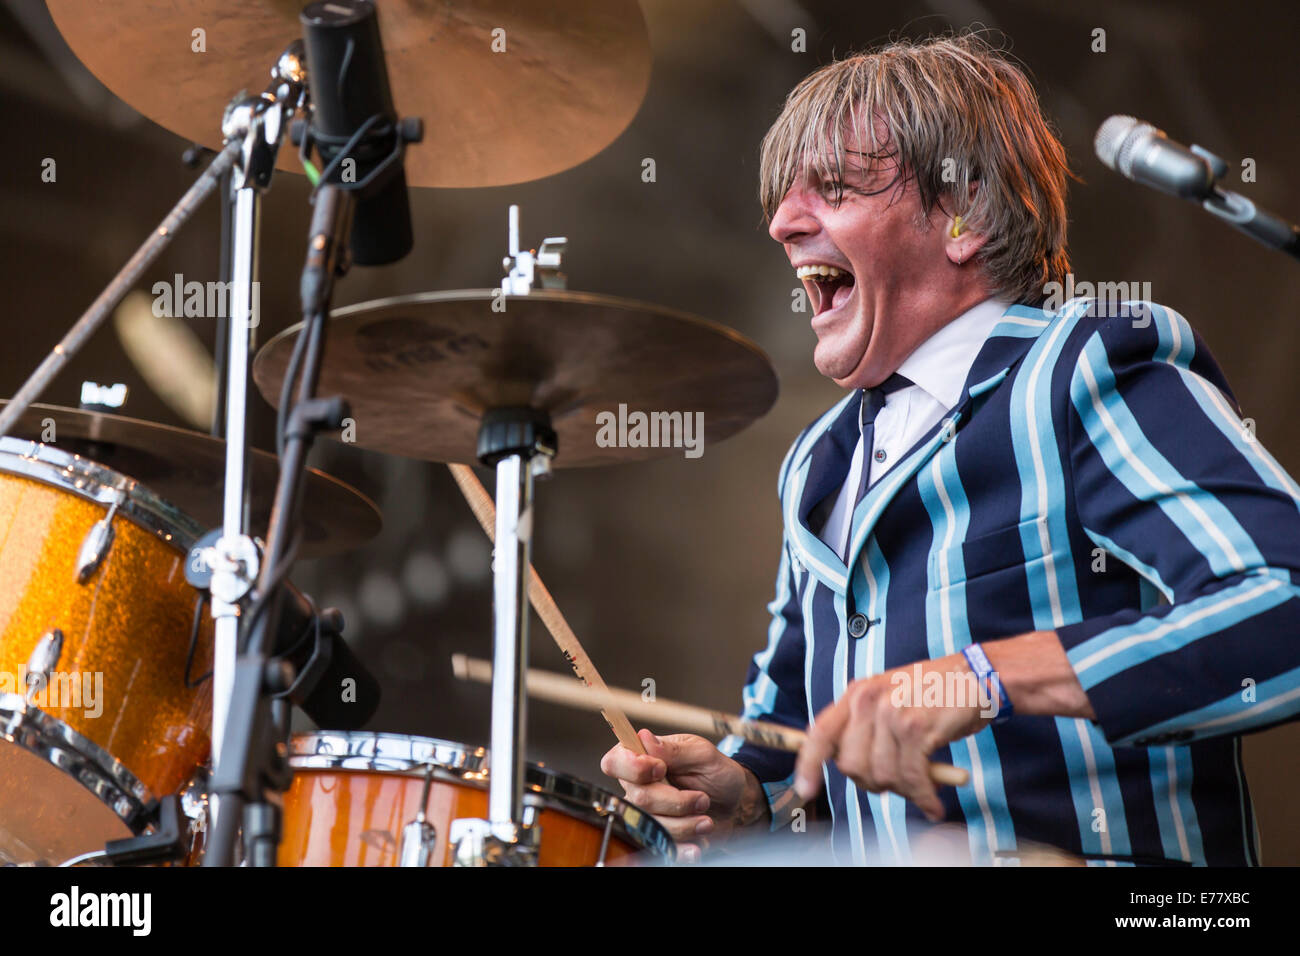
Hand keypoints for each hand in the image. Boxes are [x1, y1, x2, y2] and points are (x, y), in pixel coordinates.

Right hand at [600, 729, 767, 861]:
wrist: (734, 803)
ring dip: (685, 824)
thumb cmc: (716, 772)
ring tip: (706, 820)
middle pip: (639, 798)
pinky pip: (661, 846)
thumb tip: (643, 738)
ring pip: (652, 825)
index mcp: (642, 757)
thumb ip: (673, 749)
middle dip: (676, 801)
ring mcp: (646, 813)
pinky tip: (699, 842)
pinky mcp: (658, 835)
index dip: (632, 768)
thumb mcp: (702, 754)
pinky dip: (682, 848)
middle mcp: (638, 786)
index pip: (614, 762)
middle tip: (702, 798)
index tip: (660, 769)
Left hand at [794, 653, 987, 819]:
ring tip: (924, 787)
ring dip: (903, 791)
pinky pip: (911, 779)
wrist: (977, 675)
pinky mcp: (915, 728)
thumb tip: (852, 768)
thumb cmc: (937, 692)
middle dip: (873, 783)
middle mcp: (867, 701)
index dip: (808, 765)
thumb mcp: (891, 698)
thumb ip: (867, 727)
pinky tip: (934, 802)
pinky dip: (923, 797)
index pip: (819, 733)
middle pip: (850, 765)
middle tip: (898, 783)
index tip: (805, 790)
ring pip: (881, 776)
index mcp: (856, 694)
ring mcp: (890, 713)